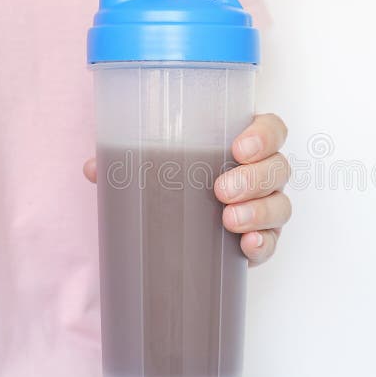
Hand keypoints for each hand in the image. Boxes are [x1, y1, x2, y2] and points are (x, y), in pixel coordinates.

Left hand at [83, 114, 291, 265]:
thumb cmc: (176, 182)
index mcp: (244, 143)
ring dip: (259, 211)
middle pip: (278, 167)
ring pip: (280, 204)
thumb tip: (94, 168)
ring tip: (229, 220)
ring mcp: (266, 206)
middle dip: (253, 178)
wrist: (181, 229)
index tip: (239, 147)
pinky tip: (248, 247)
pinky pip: (273, 241)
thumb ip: (128, 162)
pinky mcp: (263, 239)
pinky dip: (265, 244)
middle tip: (221, 189)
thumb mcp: (152, 167)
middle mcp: (262, 173)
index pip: (271, 129)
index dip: (264, 136)